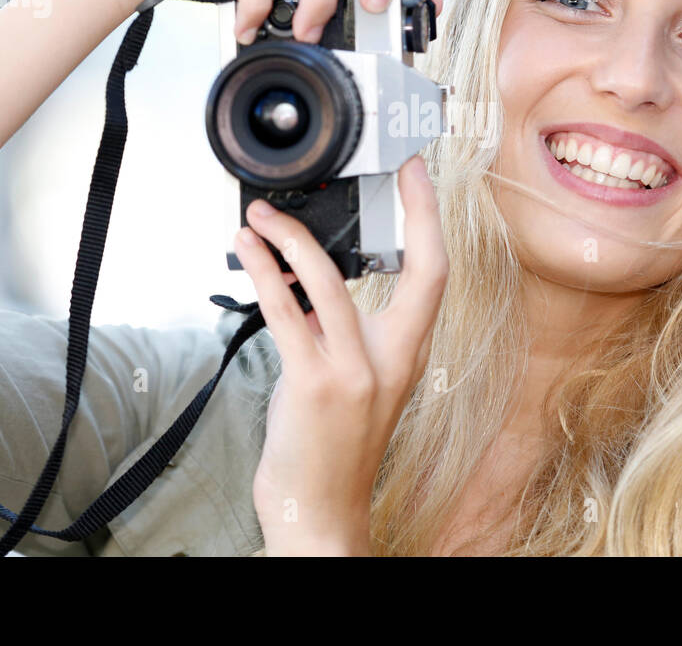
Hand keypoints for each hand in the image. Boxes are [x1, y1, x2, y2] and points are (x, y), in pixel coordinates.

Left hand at [234, 155, 447, 555]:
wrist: (320, 515)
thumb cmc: (332, 452)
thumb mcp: (355, 385)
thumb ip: (340, 335)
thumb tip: (307, 290)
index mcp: (408, 355)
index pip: (435, 275)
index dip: (431, 219)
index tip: (419, 175)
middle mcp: (392, 360)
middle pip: (414, 269)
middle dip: (407, 210)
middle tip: (388, 166)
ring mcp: (356, 373)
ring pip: (332, 284)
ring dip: (292, 240)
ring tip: (262, 214)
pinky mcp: (314, 385)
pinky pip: (287, 314)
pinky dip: (263, 273)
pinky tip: (246, 251)